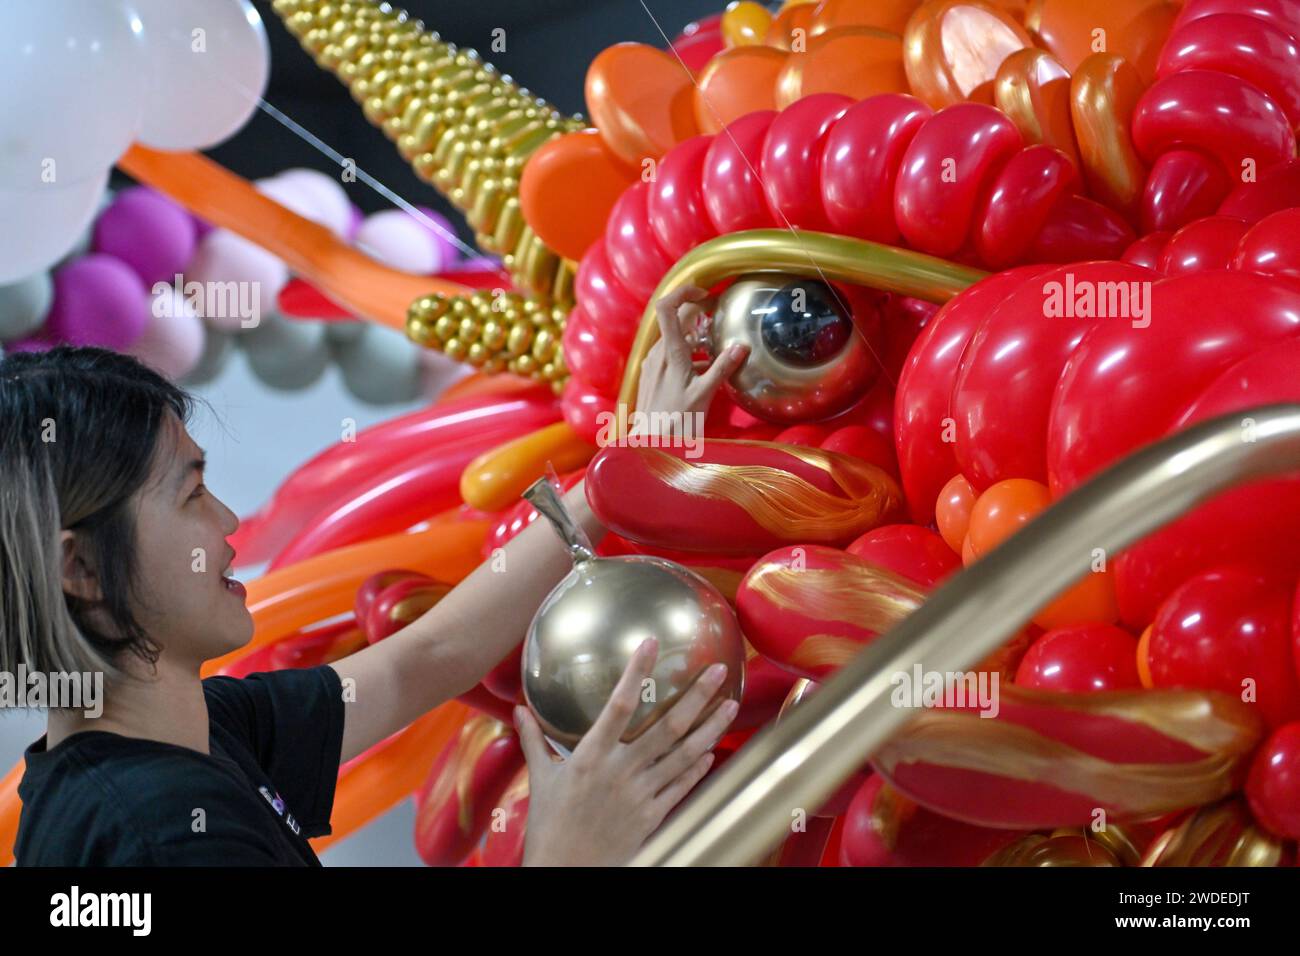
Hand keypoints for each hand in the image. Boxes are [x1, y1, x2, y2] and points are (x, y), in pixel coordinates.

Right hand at [517, 638, 738, 865]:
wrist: (565, 871)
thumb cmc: (549, 826)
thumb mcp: (540, 779)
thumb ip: (534, 740)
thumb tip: (519, 709)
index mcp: (591, 756)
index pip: (618, 704)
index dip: (636, 672)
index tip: (651, 643)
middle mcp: (621, 771)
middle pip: (668, 727)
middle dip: (697, 697)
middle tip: (719, 672)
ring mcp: (641, 794)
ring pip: (685, 755)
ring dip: (710, 728)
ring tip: (730, 705)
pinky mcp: (653, 816)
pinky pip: (682, 786)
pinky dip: (698, 767)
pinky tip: (712, 750)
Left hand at [633, 285, 748, 438]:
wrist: (650, 444)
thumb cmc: (677, 422)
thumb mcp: (704, 395)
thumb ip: (722, 368)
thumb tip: (741, 346)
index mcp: (670, 353)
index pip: (667, 307)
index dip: (684, 292)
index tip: (704, 295)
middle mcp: (657, 354)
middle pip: (675, 320)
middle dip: (697, 316)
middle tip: (718, 322)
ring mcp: (651, 364)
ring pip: (672, 338)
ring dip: (692, 337)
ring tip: (712, 352)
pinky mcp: (650, 374)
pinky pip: (667, 354)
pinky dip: (684, 353)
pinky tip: (699, 371)